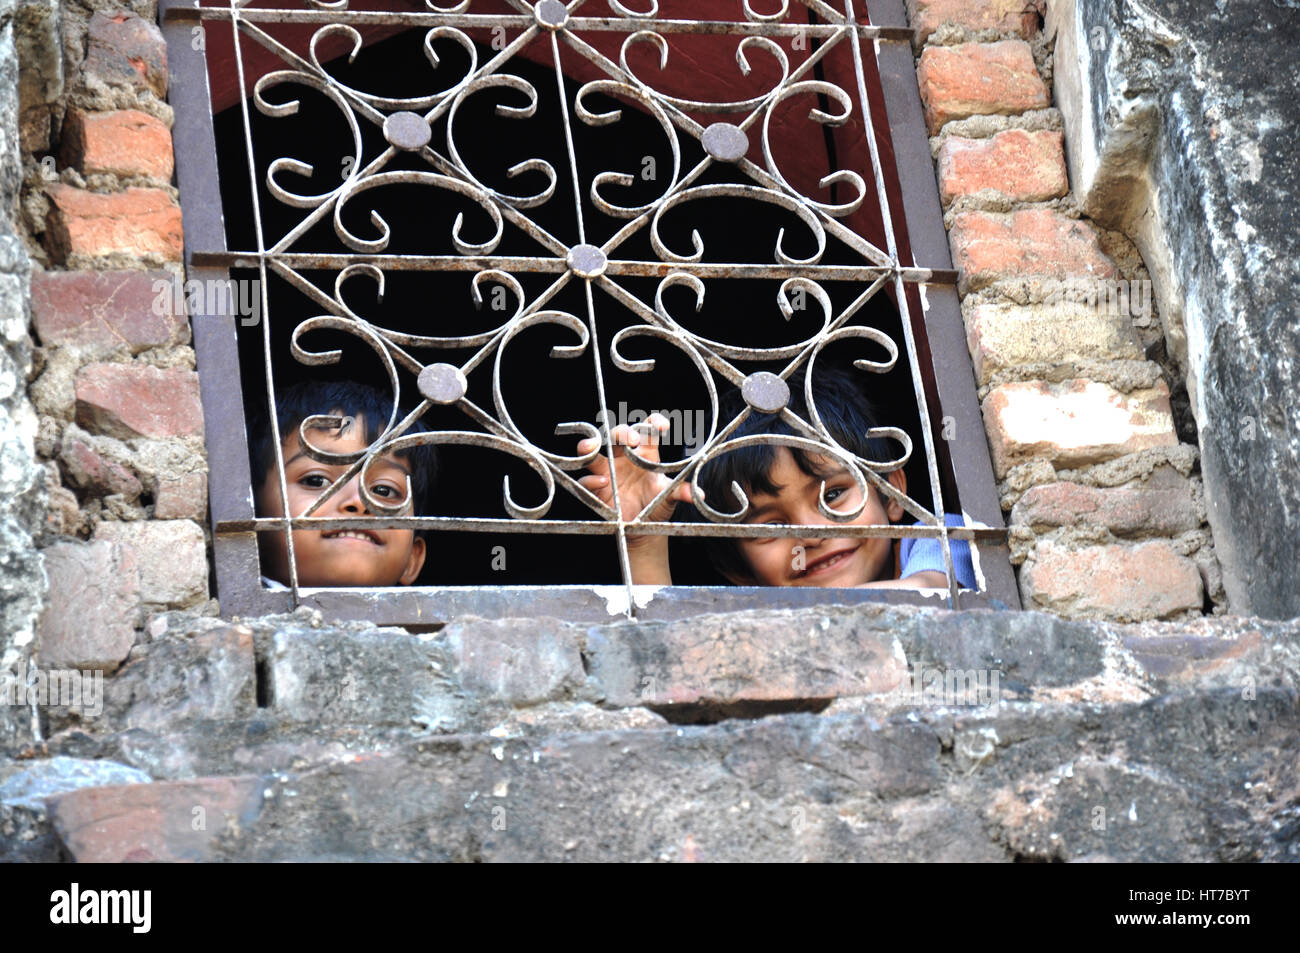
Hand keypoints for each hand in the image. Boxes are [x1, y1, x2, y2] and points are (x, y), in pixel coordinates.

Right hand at [576, 413, 697, 528]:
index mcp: (645, 454)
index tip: (662, 426)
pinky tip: (603, 484)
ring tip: (591, 447)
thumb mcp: (669, 497)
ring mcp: (608, 471)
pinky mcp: (596, 488)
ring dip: (588, 446)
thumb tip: (699, 494)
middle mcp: (624, 457)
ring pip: (592, 451)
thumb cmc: (655, 506)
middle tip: (631, 439)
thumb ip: (681, 492)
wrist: (643, 530)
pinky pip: (587, 480)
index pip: (647, 430)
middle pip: (617, 435)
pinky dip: (592, 480)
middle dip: (622, 432)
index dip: (653, 423)